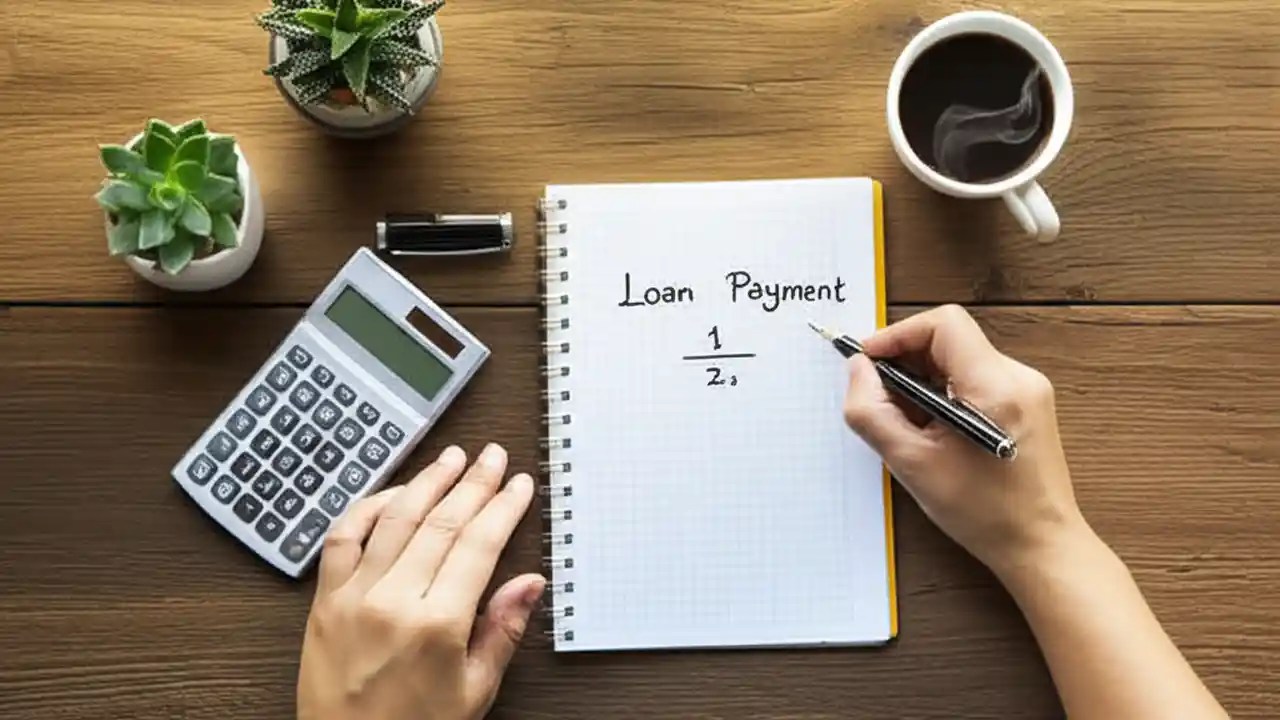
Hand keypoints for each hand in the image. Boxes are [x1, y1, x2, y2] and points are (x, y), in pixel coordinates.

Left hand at [297, 444, 544, 719]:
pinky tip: (391, 494)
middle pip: (442, 522)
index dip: (503, 508)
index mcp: (437, 625)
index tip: (518, 486)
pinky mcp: (324, 602)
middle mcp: (393, 601)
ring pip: (394, 519)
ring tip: (450, 458)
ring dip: (426, 482)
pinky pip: (341, 538)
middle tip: (492, 458)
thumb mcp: (475, 690)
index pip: (479, 545)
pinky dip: (366, 508)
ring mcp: (354, 596)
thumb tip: (530, 583)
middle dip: (473, 483)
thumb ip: (503, 630)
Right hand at [842, 305, 1085, 576]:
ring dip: (923, 380)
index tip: (868, 361)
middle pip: (949, 340)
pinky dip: (944, 393)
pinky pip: (974, 379)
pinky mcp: (1026, 403)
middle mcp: (1017, 377)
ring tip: (906, 422)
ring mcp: (1027, 389)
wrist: (1040, 545)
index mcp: (995, 386)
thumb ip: (873, 412)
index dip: (897, 334)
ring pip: (959, 360)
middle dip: (906, 361)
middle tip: (879, 398)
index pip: (942, 324)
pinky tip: (932, 430)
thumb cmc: (985, 513)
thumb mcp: (912, 464)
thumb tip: (858, 371)